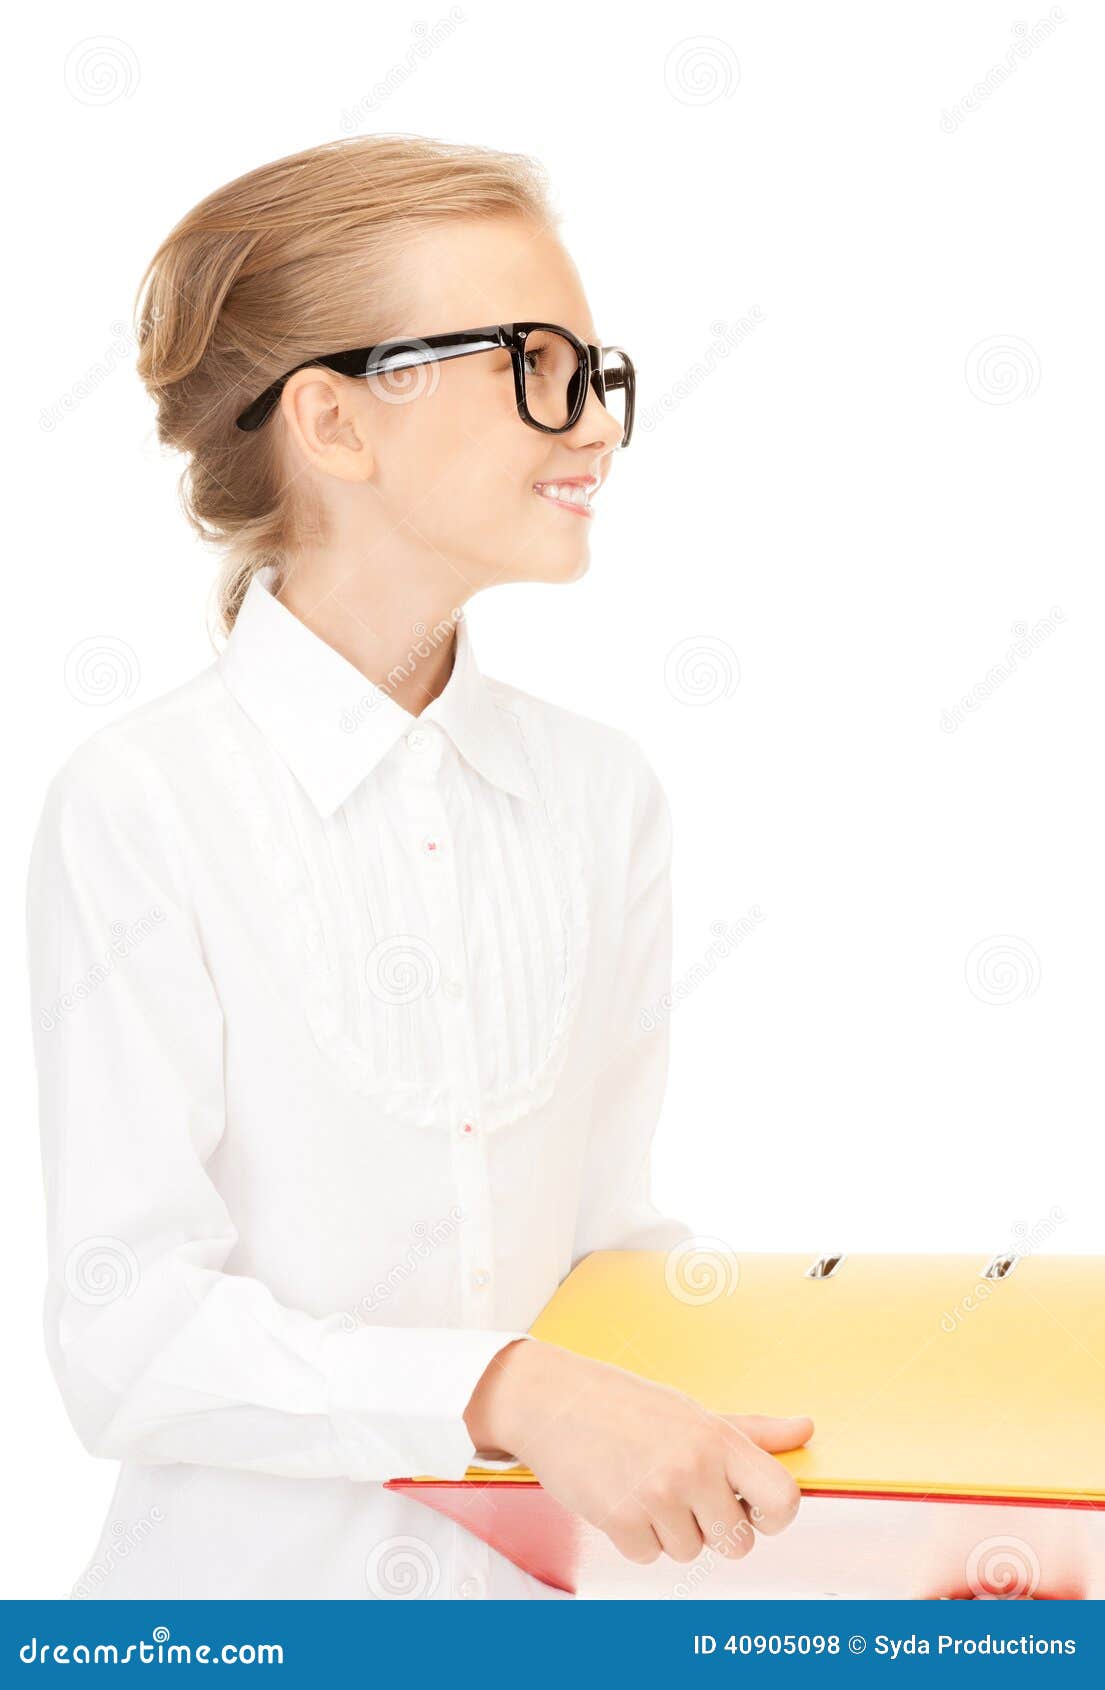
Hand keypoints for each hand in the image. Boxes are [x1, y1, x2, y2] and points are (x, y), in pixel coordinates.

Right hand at [465, 1337, 812, 1565]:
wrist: (556, 1401)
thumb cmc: (629, 1405)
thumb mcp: (694, 1412)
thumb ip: (753, 1431)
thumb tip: (805, 1429)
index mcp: (718, 1439)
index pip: (783, 1499)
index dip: (775, 1515)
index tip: (753, 1508)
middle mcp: (693, 1468)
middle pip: (737, 1543)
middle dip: (716, 1529)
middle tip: (687, 1495)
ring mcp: (657, 1497)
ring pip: (690, 1552)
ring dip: (671, 1531)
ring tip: (647, 1487)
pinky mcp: (620, 1521)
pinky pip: (649, 1557)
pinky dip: (637, 1537)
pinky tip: (623, 1497)